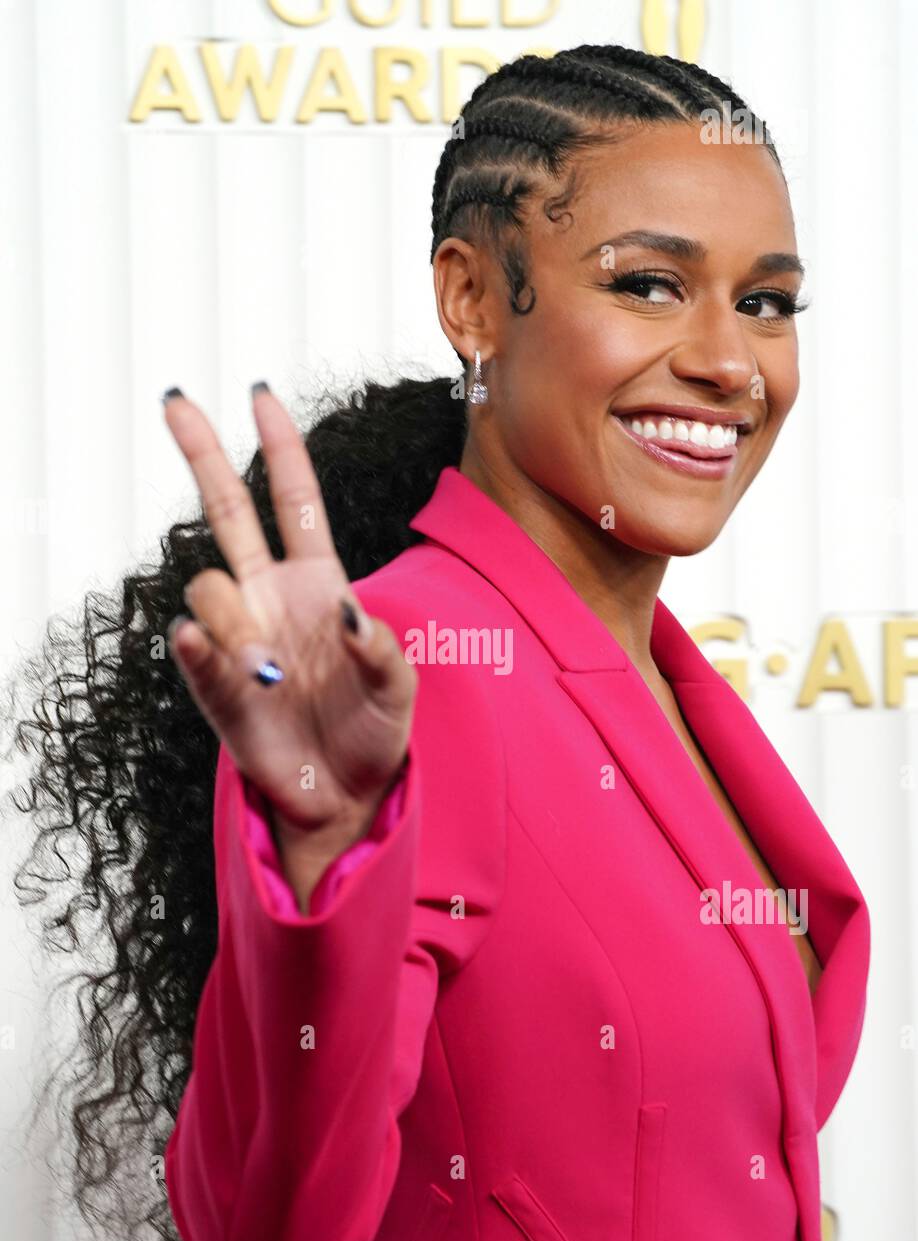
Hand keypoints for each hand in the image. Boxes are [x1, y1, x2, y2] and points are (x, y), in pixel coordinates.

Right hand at [163, 384, 417, 835]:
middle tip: (175, 399)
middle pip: (227, 509)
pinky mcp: (214, 683)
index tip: (260, 396)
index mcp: (318, 582)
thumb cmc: (373, 732)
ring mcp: (238, 636)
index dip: (280, 449)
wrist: (341, 795)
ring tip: (271, 675)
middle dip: (201, 452)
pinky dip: (200, 643)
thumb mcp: (399, 688)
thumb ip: (381, 649)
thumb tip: (346, 612)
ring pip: (209, 584)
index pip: (293, 501)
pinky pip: (192, 646)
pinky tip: (212, 648)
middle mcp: (270, 597)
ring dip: (238, 620)